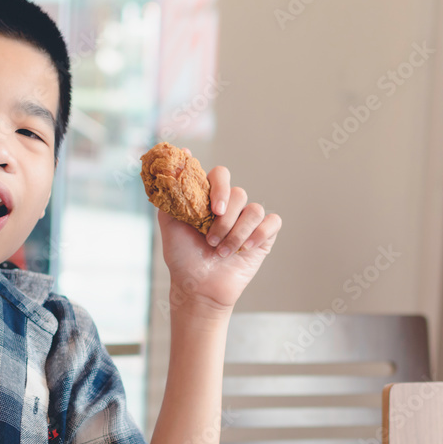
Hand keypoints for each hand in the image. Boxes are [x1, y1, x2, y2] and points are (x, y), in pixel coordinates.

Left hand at [158, 163, 281, 316]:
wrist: (198, 288)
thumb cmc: (182, 258)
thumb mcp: (170, 223)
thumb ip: (173, 192)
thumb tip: (181, 155)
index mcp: (209, 199)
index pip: (221, 175)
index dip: (220, 187)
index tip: (212, 208)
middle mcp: (230, 207)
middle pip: (240, 193)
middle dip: (225, 220)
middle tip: (211, 239)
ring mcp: (247, 221)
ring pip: (254, 210)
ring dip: (237, 233)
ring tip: (223, 252)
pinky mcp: (263, 236)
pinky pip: (272, 222)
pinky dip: (258, 235)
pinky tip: (244, 250)